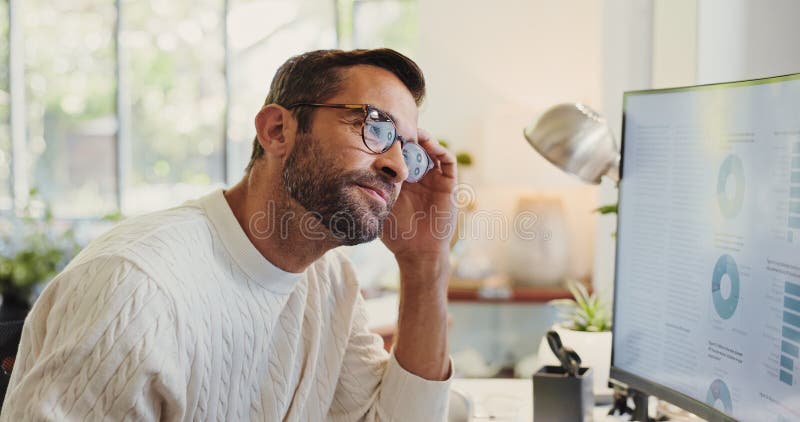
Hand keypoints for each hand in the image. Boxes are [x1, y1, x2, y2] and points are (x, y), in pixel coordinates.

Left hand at [381, 128, 457, 262]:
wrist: (417, 252)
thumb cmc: (396, 233)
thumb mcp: (379, 205)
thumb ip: (371, 189)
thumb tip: (347, 171)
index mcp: (403, 180)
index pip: (399, 154)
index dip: (392, 142)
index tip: (380, 131)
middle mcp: (420, 176)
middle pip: (415, 148)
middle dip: (406, 136)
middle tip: (396, 125)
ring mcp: (435, 179)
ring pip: (431, 150)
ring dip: (423, 138)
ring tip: (411, 131)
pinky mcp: (448, 184)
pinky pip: (447, 161)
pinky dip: (439, 149)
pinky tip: (428, 144)